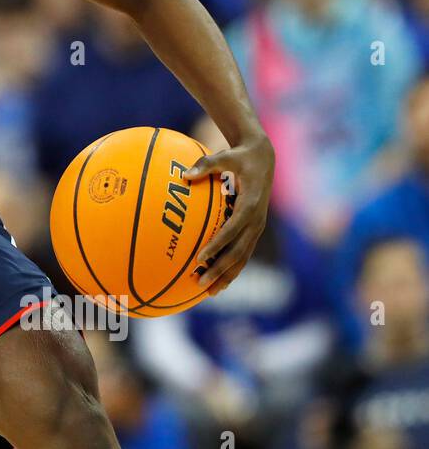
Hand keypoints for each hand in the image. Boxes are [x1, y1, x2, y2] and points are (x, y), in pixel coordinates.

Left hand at [185, 132, 274, 295]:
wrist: (264, 158)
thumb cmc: (239, 156)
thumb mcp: (225, 156)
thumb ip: (205, 164)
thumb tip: (184, 175)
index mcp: (250, 204)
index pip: (233, 228)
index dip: (217, 244)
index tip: (200, 257)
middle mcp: (256, 220)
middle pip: (238, 251)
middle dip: (220, 269)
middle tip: (200, 282)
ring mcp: (257, 227)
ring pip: (242, 257)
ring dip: (226, 275)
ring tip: (208, 292)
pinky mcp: (254, 230)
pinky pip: (243, 253)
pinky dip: (231, 268)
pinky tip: (217, 281)